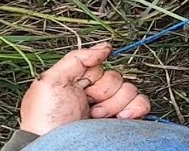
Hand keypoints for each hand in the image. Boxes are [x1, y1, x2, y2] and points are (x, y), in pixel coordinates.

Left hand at [18, 43, 151, 135]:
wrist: (57, 147)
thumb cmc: (46, 120)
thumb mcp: (50, 80)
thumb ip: (76, 58)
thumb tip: (104, 48)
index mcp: (80, 85)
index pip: (101, 68)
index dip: (94, 77)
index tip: (83, 88)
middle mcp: (96, 97)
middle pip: (117, 78)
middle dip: (105, 92)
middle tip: (89, 105)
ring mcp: (110, 110)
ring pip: (130, 90)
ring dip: (116, 103)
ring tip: (98, 117)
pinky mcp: (123, 122)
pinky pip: (142, 104)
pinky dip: (136, 108)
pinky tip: (121, 118)